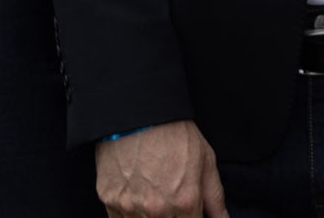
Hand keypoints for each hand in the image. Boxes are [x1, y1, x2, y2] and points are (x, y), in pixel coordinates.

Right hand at [96, 119, 227, 217]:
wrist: (139, 114)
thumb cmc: (176, 135)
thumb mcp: (206, 161)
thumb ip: (215, 197)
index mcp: (185, 202)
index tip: (192, 212)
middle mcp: (157, 211)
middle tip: (174, 203)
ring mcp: (130, 208)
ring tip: (157, 197)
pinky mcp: (109, 202)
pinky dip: (130, 216)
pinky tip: (139, 201)